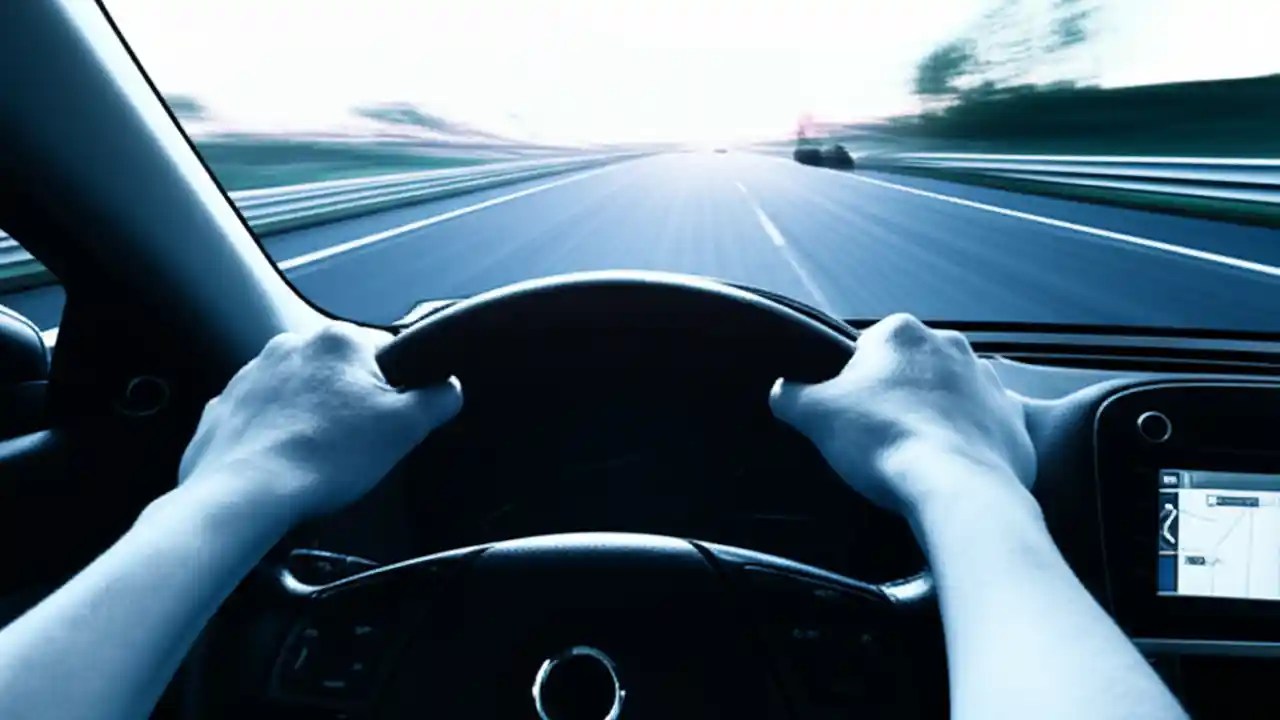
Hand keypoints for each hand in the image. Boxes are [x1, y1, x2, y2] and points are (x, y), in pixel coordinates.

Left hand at [177, 324, 461, 523]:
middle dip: (349, 402)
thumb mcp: (404, 428)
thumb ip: (437, 399)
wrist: (246, 495)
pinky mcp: (222, 408)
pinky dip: (273, 435)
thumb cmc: (326, 457)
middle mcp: (290, 346)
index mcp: (339, 341)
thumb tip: (449, 388)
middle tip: (355, 443)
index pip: (386, 351)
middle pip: (339, 372)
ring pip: (298, 392)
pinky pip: (260, 417)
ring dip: (310, 416)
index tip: (390, 421)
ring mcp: (249, 375)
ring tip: (318, 457)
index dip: (395, 390)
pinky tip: (283, 462)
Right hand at [769, 313, 1033, 515]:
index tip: (851, 416)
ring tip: (915, 457)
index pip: (867, 349)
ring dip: (933, 417)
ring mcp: (989, 382)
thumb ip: (792, 397)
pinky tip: (949, 470)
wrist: (958, 487)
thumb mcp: (816, 416)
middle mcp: (951, 346)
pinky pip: (982, 428)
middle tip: (879, 437)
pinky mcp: (1013, 421)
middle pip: (911, 370)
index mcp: (901, 333)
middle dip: (897, 396)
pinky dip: (967, 444)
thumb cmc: (884, 440)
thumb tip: (781, 391)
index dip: (854, 384)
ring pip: (949, 396)